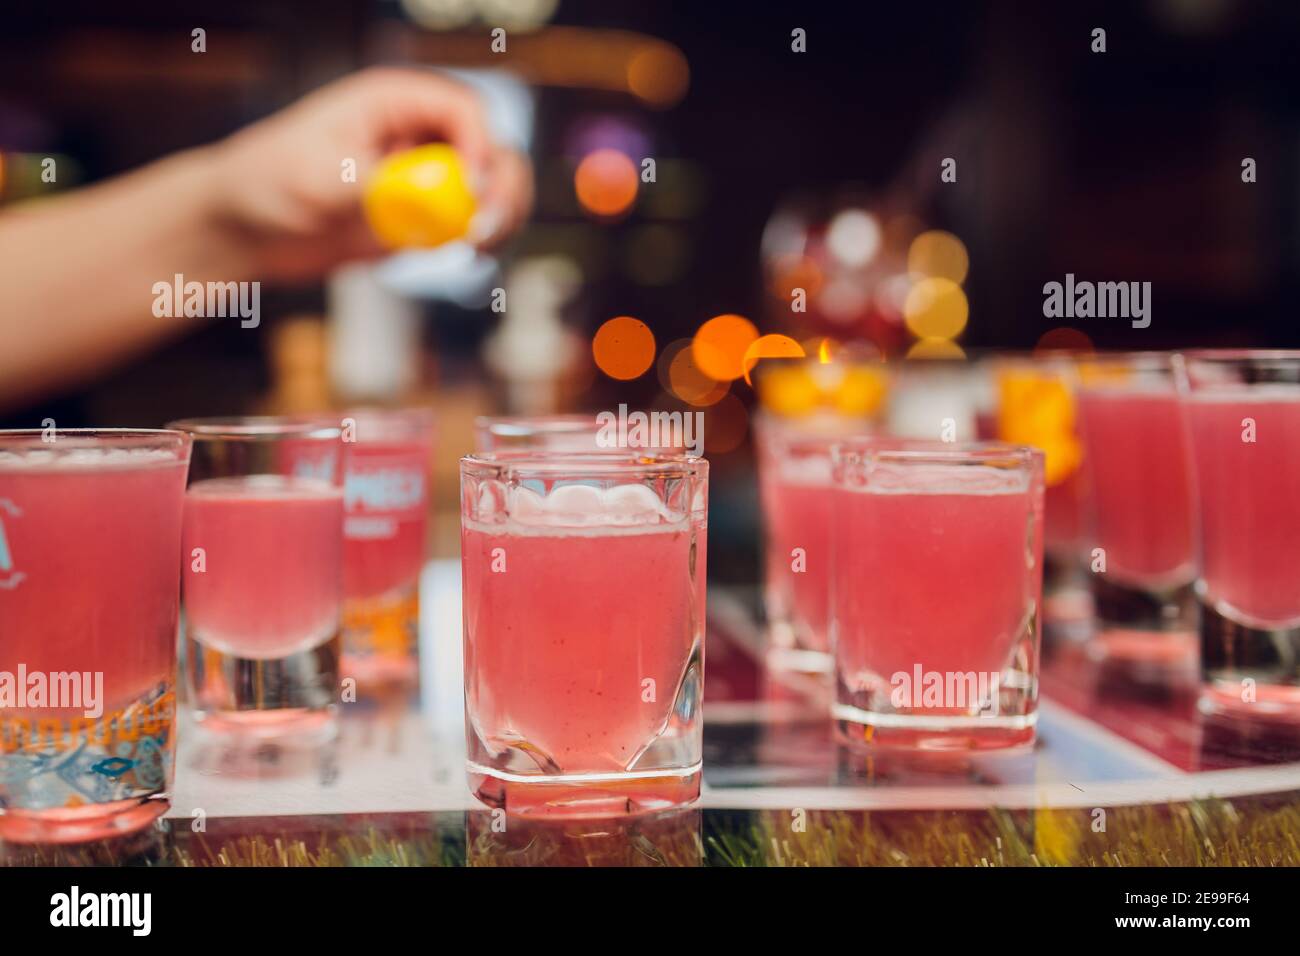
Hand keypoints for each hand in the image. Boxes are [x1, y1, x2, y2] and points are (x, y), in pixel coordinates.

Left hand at [205, 67, 532, 280]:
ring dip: (502, 216)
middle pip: (492, 147)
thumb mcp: (317, 177)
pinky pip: (473, 224)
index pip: (462, 109)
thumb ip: (373, 182)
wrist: (248, 230)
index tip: (473, 188)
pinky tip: (470, 258)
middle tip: (485, 229)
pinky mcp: (425, 218)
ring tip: (480, 247)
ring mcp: (426, 178)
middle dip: (503, 187)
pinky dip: (484, 240)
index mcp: (393, 102)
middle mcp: (419, 135)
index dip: (480, 144)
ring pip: (494, 188)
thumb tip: (421, 193)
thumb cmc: (267, 182)